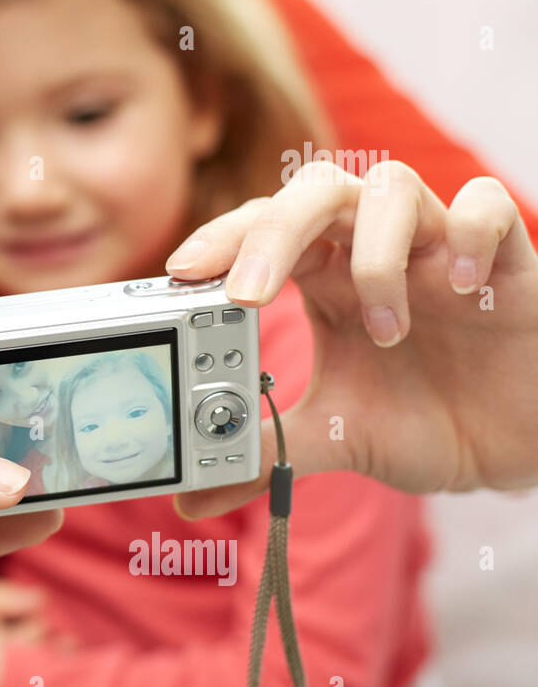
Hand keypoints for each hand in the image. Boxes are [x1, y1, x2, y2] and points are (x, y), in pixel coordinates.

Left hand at [165, 161, 537, 519]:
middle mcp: (372, 248)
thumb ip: (264, 452)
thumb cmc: (426, 418)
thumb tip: (188, 499)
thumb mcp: (334, 436)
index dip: (221, 237)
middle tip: (248, 295)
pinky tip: (462, 287)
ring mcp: (438, 246)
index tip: (182, 274)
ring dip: (374, 258)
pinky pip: (488, 204)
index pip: (261, 226)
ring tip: (385, 334)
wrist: (517, 444)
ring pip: (390, 187)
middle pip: (313, 190)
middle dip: (270, 232)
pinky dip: (470, 234)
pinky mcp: (508, 259)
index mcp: (323, 277)